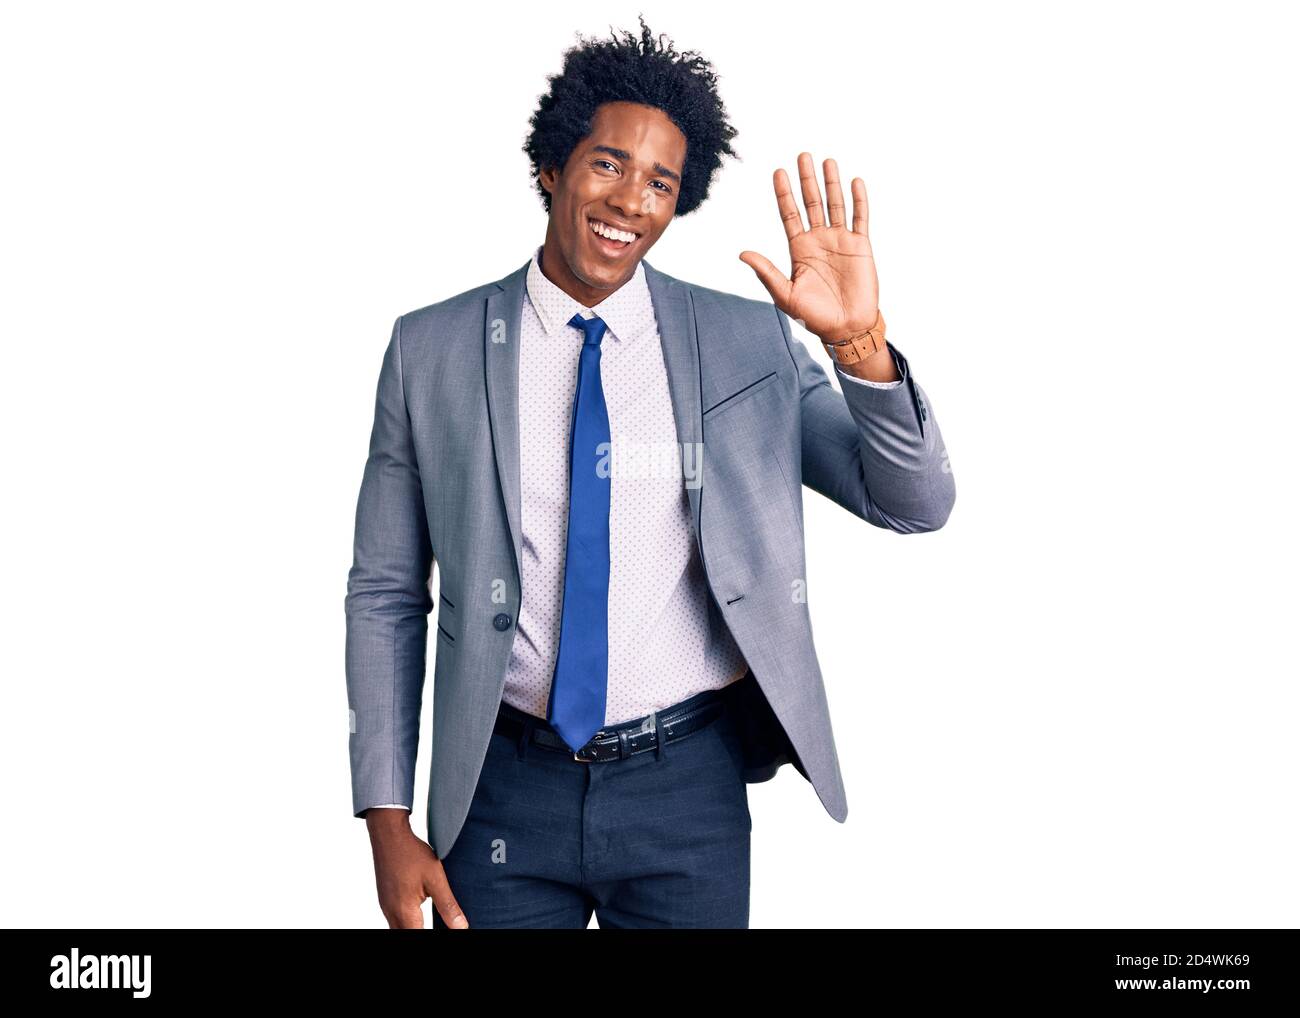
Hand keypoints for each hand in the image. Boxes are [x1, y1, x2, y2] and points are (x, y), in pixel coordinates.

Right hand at [366, 809, 467, 928]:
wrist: (388, 834)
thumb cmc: (410, 853)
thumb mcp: (436, 879)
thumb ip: (448, 906)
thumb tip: (461, 927)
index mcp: (404, 911)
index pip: (418, 936)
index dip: (431, 936)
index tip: (445, 928)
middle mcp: (391, 912)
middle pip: (406, 934)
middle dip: (421, 931)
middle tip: (439, 924)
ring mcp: (385, 906)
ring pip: (398, 928)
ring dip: (414, 928)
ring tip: (429, 922)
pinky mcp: (385, 899)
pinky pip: (394, 919)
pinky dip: (407, 922)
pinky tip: (418, 916)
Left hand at [739, 152, 879, 343]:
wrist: (845, 328)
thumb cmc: (814, 316)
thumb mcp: (785, 294)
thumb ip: (766, 271)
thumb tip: (742, 253)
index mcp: (799, 249)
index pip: (789, 214)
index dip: (784, 194)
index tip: (778, 172)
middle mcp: (818, 240)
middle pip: (811, 202)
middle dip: (806, 180)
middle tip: (802, 156)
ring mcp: (840, 240)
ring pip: (835, 204)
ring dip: (831, 183)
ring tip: (827, 161)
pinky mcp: (861, 246)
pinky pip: (860, 217)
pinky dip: (858, 200)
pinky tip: (854, 182)